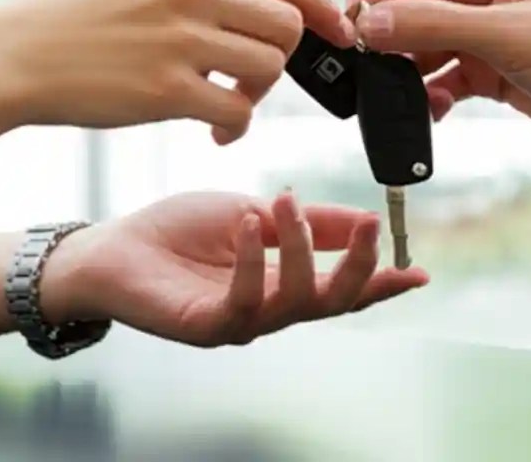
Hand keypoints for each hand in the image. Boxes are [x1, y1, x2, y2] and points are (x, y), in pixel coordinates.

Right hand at [0, 0, 356, 143]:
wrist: (18, 54)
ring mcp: (178, 38)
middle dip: (286, 57)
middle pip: (286, 22)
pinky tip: (214, 133)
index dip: (319, 4)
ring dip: (259, 94)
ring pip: (269, 66)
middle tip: (254, 78)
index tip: (334, 30)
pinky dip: (236, 127)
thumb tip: (282, 2)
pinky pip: (238, 112)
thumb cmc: (85, 18)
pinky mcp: (164, 90)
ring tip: (229, 103)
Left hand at [42, 190, 428, 347]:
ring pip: (295, 302)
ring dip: (302, 250)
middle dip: (359, 267)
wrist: (112, 247)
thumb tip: (362, 216)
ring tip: (285, 204)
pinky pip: (244, 303)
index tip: (418, 272)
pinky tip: (248, 225)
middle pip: (333, 303)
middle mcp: (269, 308)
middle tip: (370, 226)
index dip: (382, 282)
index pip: (343, 287)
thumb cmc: (177, 232)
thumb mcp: (254, 212)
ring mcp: (239, 322)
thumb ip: (308, 221)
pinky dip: (251, 262)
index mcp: (283, 281)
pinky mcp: (206, 326)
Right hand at [346, 0, 530, 185]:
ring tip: (406, 97)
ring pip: (420, 42)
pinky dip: (430, 94)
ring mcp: (485, 29)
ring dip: (406, 70)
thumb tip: (367, 23)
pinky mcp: (491, 68)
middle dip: (385, 33)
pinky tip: (434, 112)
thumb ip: (432, 25)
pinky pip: (441, 75)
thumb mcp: (506, 35)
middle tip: (370, 69)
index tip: (352, 22)